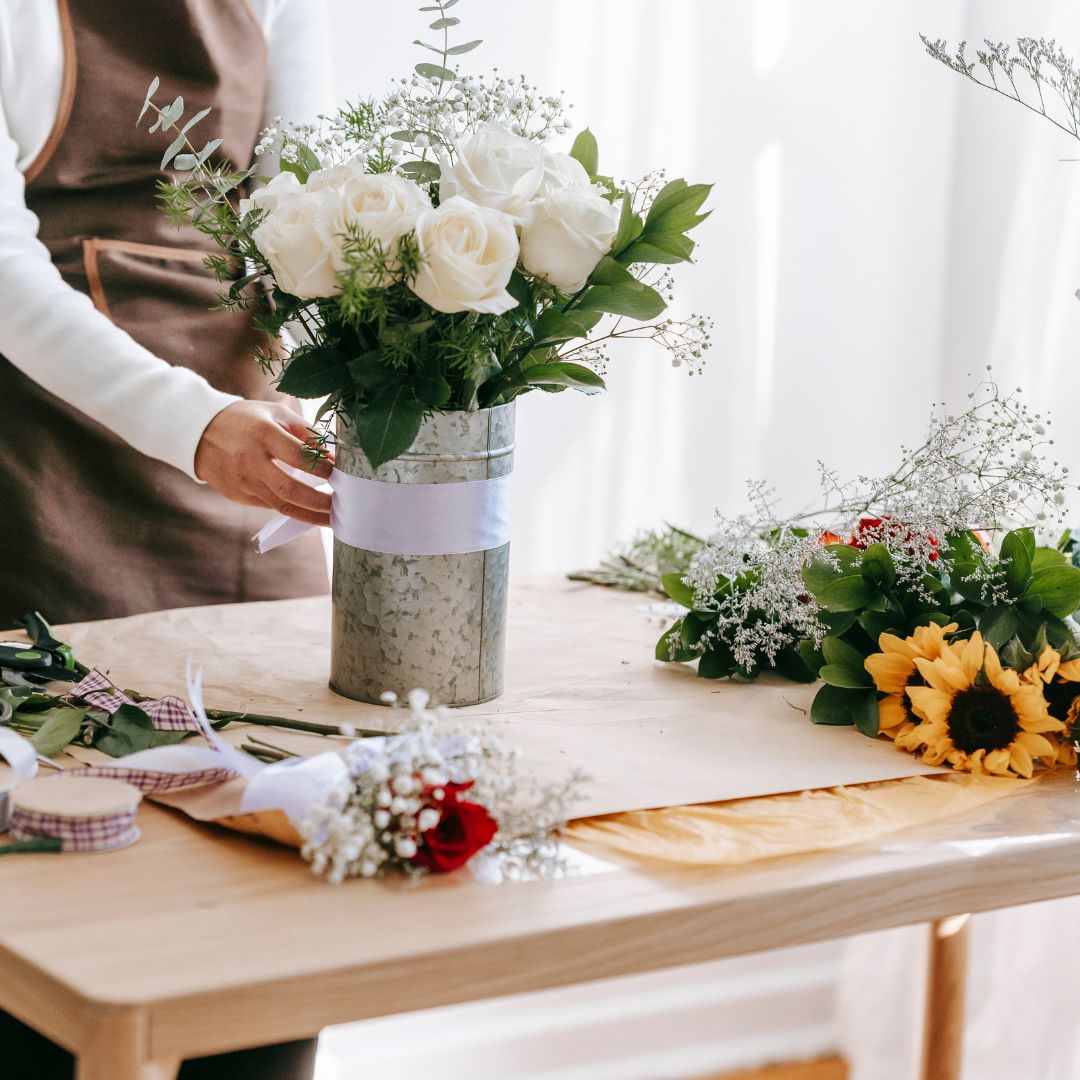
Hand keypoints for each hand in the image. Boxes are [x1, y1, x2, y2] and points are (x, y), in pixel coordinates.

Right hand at [194, 401, 333, 526]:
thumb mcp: (277, 414)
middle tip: (342, 505)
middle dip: (320, 502)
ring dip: (311, 515)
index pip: (300, 457)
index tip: (342, 475)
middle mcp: (249, 460)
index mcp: (262, 433)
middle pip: (291, 490)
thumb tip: (335, 457)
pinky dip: (294, 511)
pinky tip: (312, 512)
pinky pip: (271, 506)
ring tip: (333, 517)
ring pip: (282, 506)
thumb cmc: (248, 420)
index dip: (324, 469)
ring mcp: (242, 481)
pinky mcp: (237, 495)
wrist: (199, 432)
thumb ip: (307, 433)